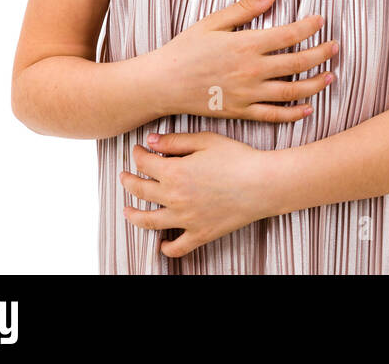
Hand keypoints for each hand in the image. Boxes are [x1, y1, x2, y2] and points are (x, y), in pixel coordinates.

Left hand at [121, 131, 273, 258]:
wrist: (263, 184)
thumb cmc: (238, 158)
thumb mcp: (206, 140)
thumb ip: (175, 141)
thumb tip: (149, 142)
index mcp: (173, 172)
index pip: (144, 163)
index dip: (138, 154)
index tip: (138, 150)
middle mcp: (173, 198)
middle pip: (140, 191)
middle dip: (128, 181)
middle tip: (125, 176)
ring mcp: (185, 219)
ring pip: (148, 222)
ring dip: (133, 215)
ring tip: (127, 211)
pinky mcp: (199, 234)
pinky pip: (176, 247)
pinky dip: (165, 248)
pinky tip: (161, 243)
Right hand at [156, 0, 338, 121]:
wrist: (162, 84)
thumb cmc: (185, 49)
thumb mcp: (213, 22)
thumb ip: (245, 9)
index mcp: (246, 45)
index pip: (289, 35)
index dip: (310, 27)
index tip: (320, 20)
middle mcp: (252, 71)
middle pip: (298, 63)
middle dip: (322, 54)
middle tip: (335, 47)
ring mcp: (248, 94)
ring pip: (292, 92)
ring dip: (315, 84)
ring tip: (330, 76)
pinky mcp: (241, 112)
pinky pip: (274, 116)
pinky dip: (294, 114)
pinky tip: (308, 108)